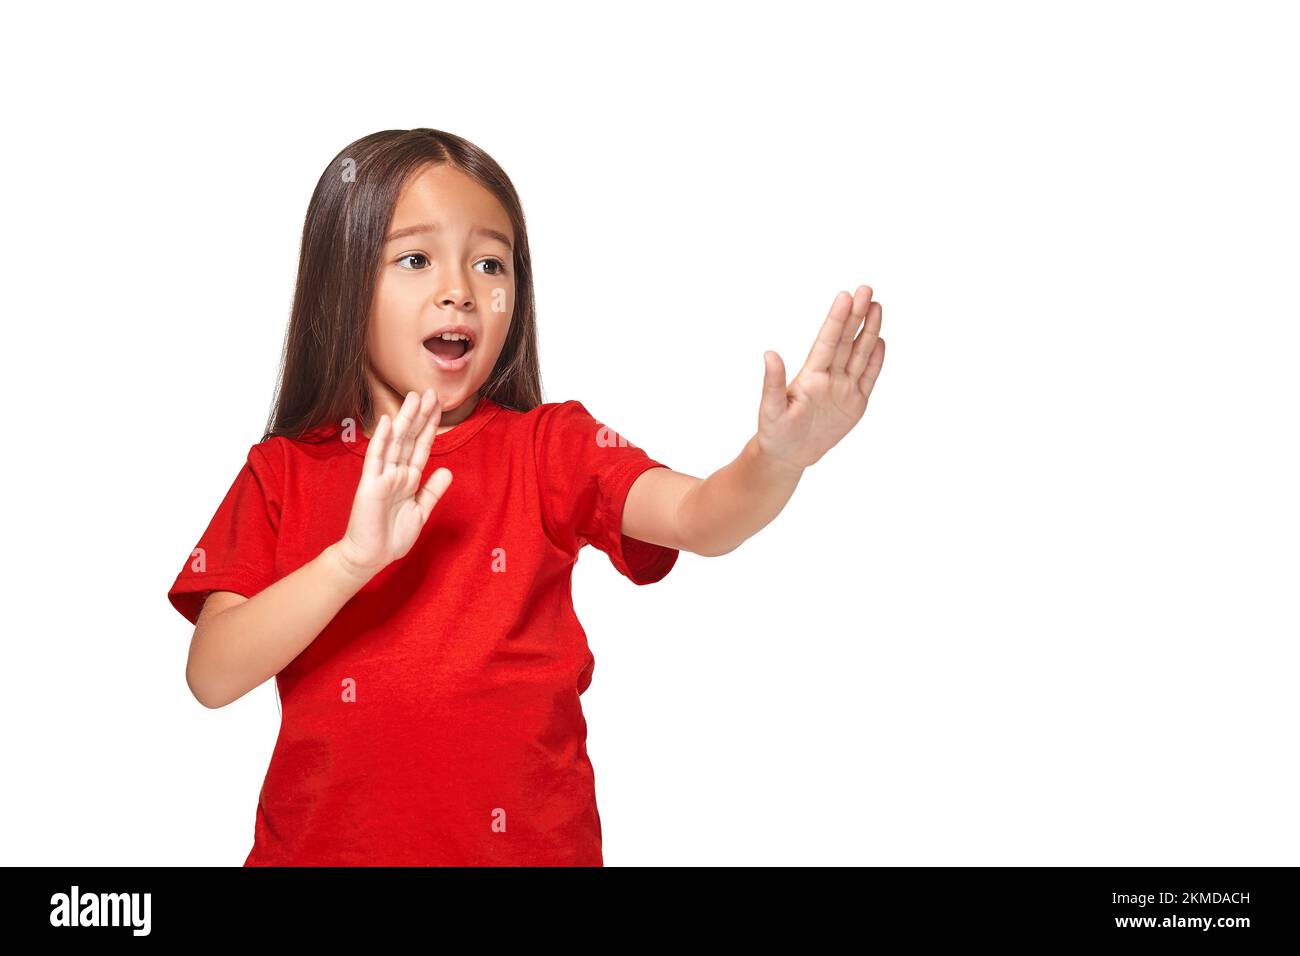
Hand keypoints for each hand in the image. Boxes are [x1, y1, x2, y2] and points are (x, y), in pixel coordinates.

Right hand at [334, 388, 452, 579]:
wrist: (370, 557)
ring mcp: (382, 476)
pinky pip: (376, 459)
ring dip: (404, 420)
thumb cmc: (391, 537)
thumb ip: (432, 491)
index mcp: (408, 478)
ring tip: (414, 397)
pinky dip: (381, 440)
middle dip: (420, 415)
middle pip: (410, 438)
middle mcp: (395, 473)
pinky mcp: (370, 485)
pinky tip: (387, 422)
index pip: (422, 447)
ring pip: (395, 442)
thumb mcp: (420, 512)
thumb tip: (448, 471)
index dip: (431, 426)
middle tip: (430, 392)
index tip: (439, 407)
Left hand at [757, 285, 885, 468]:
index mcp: (810, 376)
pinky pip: (868, 378)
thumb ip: (772, 383)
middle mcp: (829, 377)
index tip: (845, 296)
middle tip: (866, 289)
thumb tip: (769, 354)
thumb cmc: (775, 432)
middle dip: (857, 315)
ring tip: (877, 306)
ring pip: (860, 355)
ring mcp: (843, 388)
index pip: (827, 342)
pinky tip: (879, 341)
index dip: (836, 320)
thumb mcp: (771, 410)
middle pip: (846, 341)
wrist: (789, 454)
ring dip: (869, 331)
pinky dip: (876, 361)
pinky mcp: (855, 403)